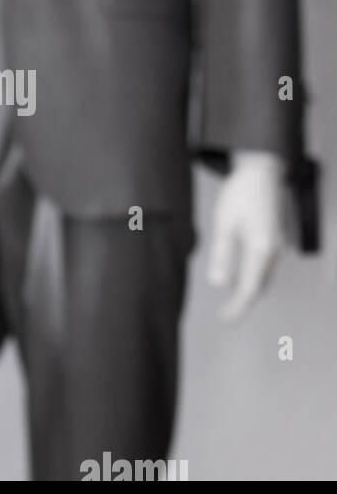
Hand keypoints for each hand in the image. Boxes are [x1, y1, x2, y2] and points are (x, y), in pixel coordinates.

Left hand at [206, 150, 286, 322]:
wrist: (260, 172)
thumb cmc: (240, 194)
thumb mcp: (224, 223)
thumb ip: (222, 255)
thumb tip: (219, 283)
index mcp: (261, 249)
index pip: (250, 288)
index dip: (238, 307)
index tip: (226, 320)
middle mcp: (273, 252)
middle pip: (259, 286)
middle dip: (243, 302)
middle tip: (227, 316)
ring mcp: (275, 246)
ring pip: (263, 277)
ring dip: (249, 291)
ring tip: (232, 303)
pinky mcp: (272, 240)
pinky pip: (263, 267)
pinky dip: (253, 278)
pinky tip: (241, 278)